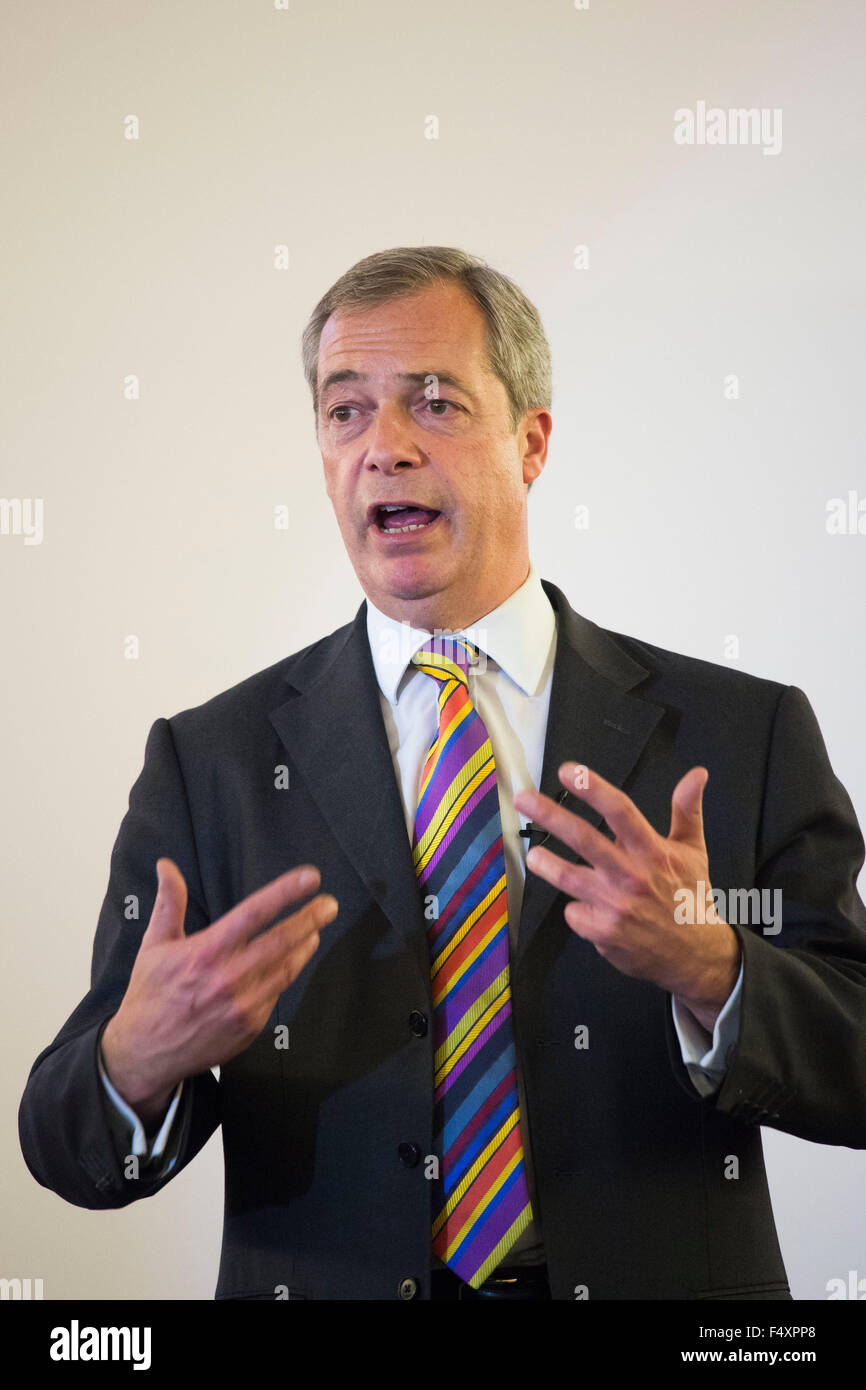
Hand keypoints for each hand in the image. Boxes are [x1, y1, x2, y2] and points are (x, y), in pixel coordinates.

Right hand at [101, 859, 337, 1118]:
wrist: (146, 1053)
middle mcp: (229, 978)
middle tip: (330, 903)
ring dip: (306, 945)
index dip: (284, 893)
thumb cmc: (150, 994)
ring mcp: (244, 1005)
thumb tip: (166, 865)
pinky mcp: (252, 1026)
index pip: (253, 913)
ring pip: (287, 968)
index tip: (310, 878)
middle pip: (281, 941)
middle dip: (310, 918)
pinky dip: (288, 972)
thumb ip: (169, 903)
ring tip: (316, 929)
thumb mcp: (154, 946)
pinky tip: (293, 960)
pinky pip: (277, 992)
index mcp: (205, 952)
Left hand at [514, 764, 740, 1031]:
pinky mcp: (603, 933)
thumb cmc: (690, 896)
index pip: (620, 812)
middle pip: (584, 839)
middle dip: (550, 816)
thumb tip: (697, 773)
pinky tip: (589, 908)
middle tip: (523, 799)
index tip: (567, 770)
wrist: (695, 955)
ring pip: (570, 878)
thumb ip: (688, 810)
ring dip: (547, 864)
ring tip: (533, 856)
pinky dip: (577, 908)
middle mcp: (632, 876)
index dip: (593, 789)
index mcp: (653, 851)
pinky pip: (575, 913)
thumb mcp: (693, 851)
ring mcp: (615, 906)